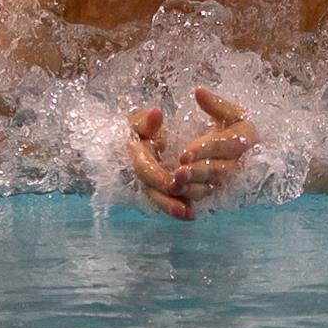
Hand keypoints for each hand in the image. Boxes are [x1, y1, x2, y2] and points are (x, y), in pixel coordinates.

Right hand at [128, 105, 193, 219]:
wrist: (135, 139)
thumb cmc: (140, 127)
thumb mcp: (141, 120)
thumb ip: (148, 120)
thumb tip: (156, 113)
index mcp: (136, 155)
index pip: (145, 170)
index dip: (158, 178)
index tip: (173, 184)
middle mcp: (142, 173)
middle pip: (151, 191)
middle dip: (167, 202)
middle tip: (183, 210)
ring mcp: (150, 183)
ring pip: (159, 199)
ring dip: (173, 208)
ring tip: (189, 214)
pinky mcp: (159, 189)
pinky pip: (168, 200)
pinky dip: (179, 207)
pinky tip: (191, 214)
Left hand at [169, 87, 259, 206]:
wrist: (252, 150)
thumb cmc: (235, 126)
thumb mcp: (231, 112)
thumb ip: (215, 104)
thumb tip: (198, 91)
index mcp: (243, 138)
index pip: (223, 145)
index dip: (204, 150)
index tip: (184, 154)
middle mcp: (239, 161)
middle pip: (218, 169)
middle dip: (197, 171)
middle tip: (178, 172)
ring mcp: (230, 178)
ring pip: (212, 185)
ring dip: (192, 186)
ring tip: (174, 185)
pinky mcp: (221, 189)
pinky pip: (207, 194)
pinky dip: (192, 196)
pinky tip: (177, 194)